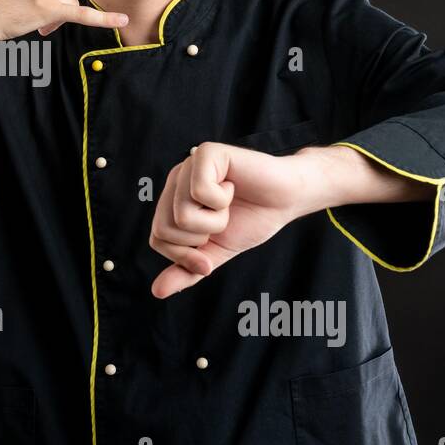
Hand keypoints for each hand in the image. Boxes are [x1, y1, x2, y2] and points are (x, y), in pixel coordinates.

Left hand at [148, 142, 309, 298]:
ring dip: (215, 220)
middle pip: (164, 228)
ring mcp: (189, 165)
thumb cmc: (251, 220)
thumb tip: (157, 291)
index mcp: (172, 201)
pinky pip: (200, 192)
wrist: (287, 201)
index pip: (157, 238)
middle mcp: (176, 181)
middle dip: (200, 238)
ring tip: (229, 205)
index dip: (184, 256)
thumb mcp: (216, 253)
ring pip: (182, 214)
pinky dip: (222, 200)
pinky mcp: (206, 153)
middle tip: (222, 221)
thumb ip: (187, 270)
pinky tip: (232, 187)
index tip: (209, 257)